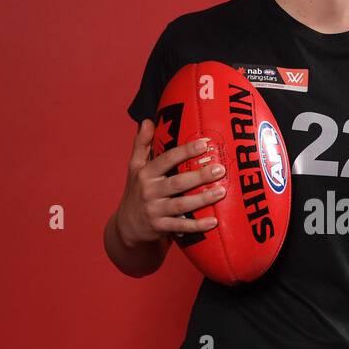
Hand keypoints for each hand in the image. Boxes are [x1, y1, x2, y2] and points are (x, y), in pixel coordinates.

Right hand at [116, 119, 227, 246]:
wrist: (126, 226)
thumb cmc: (136, 191)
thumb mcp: (134, 167)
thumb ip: (141, 144)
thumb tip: (147, 121)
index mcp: (145, 173)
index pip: (166, 159)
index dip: (185, 151)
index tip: (204, 144)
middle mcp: (149, 191)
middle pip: (177, 182)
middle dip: (199, 176)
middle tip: (220, 169)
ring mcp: (154, 210)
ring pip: (181, 205)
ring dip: (202, 199)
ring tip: (221, 192)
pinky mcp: (160, 227)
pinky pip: (181, 227)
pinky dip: (197, 226)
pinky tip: (214, 221)